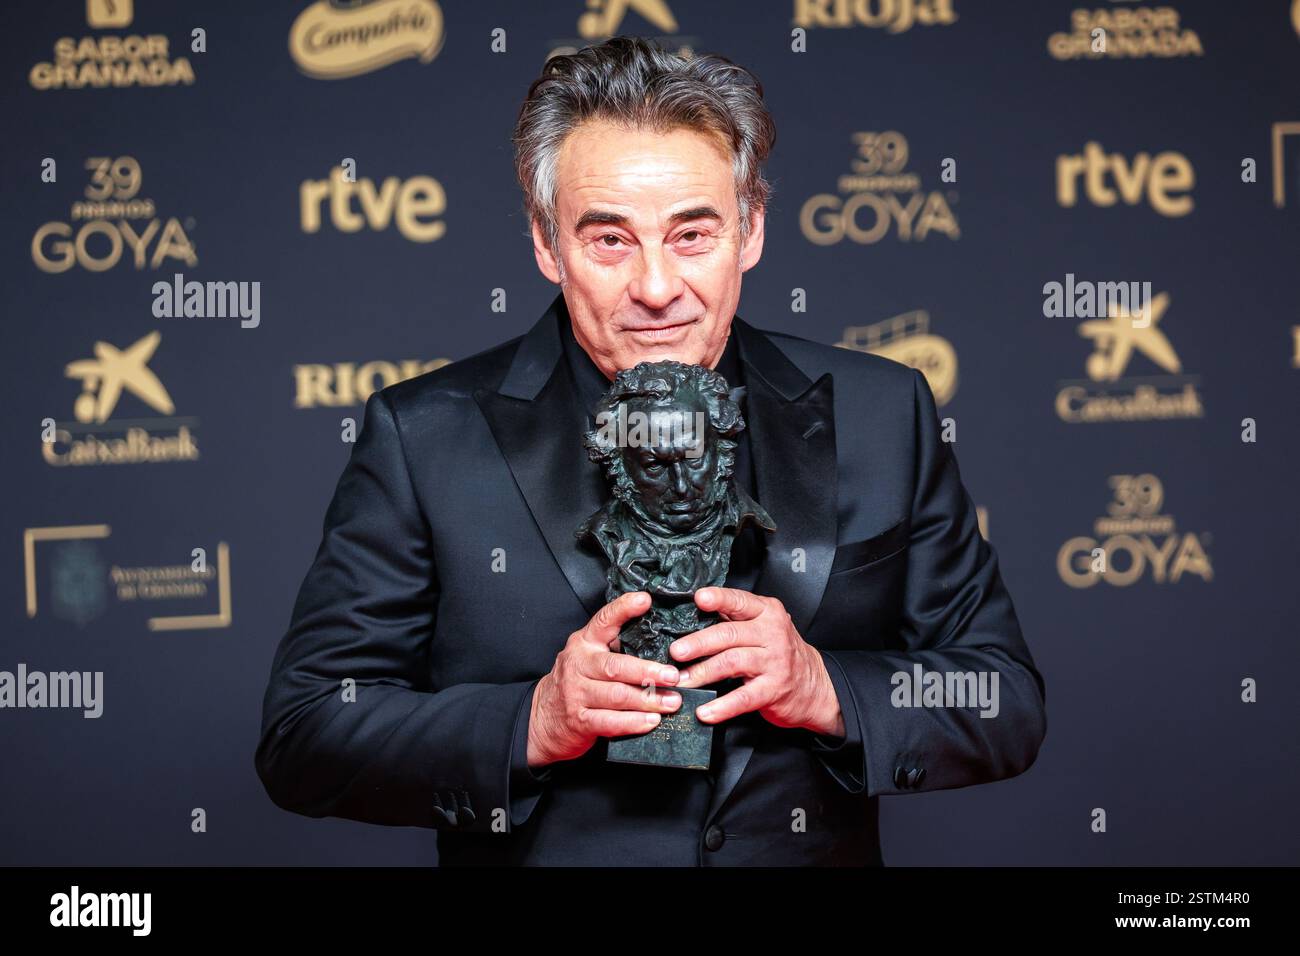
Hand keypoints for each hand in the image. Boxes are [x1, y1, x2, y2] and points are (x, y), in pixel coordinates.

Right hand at [527, 591, 681, 767]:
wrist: (543, 719)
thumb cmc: (577, 683)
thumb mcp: (588, 657)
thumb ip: (613, 647)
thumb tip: (659, 640)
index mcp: (584, 643)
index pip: (603, 621)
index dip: (623, 609)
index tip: (645, 600)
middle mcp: (578, 665)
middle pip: (615, 666)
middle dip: (648, 672)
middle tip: (673, 675)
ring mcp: (576, 694)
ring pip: (617, 696)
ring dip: (648, 700)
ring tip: (672, 702)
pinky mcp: (579, 721)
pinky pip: (610, 721)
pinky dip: (634, 722)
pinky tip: (652, 721)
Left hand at [670, 587, 844, 737]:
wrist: (814, 686)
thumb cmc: (779, 653)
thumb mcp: (763, 627)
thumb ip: (734, 619)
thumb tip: (692, 615)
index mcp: (766, 613)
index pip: (740, 601)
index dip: (719, 599)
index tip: (699, 598)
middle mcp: (772, 634)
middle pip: (730, 634)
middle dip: (699, 643)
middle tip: (676, 652)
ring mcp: (774, 662)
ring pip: (732, 662)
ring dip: (703, 672)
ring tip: (682, 681)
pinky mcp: (773, 690)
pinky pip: (744, 698)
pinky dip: (722, 706)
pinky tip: (705, 711)